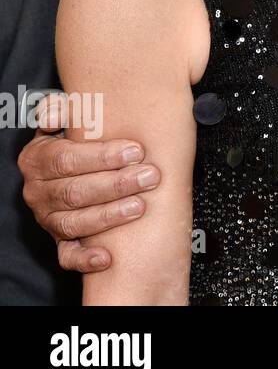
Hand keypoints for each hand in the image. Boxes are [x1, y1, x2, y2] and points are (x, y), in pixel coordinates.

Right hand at [17, 93, 159, 272]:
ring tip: (141, 205)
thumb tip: (56, 113)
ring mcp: (47, 218)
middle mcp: (38, 192)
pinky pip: (67, 256)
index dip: (101, 156)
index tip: (135, 150)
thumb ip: (61, 109)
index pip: (66, 159)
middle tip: (150, 175)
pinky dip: (85, 259)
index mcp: (37, 160)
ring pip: (74, 222)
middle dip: (116, 184)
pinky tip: (107, 256)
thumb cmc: (75, 138)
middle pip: (75, 192)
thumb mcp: (66, 118)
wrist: (66, 164)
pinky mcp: (59, 240)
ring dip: (109, 216)